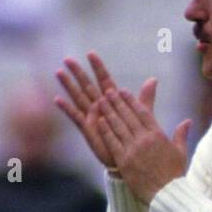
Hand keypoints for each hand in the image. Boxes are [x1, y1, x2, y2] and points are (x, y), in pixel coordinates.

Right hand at [53, 51, 157, 169]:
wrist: (130, 158)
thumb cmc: (135, 136)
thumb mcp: (141, 114)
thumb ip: (144, 98)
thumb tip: (153, 79)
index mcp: (112, 101)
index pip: (104, 79)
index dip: (98, 67)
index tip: (91, 53)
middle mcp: (100, 106)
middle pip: (87, 85)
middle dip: (78, 72)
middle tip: (68, 59)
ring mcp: (92, 116)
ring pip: (78, 97)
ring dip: (68, 85)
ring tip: (59, 72)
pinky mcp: (88, 128)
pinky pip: (76, 117)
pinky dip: (67, 108)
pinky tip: (58, 100)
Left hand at [94, 86, 191, 203]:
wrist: (167, 195)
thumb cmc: (175, 175)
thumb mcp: (181, 153)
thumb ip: (181, 135)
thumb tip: (188, 121)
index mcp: (158, 135)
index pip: (142, 112)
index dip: (131, 100)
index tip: (123, 91)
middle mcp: (145, 139)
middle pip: (128, 116)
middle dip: (117, 102)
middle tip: (108, 91)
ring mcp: (133, 150)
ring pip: (118, 126)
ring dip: (109, 112)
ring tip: (101, 101)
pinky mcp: (124, 161)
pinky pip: (113, 142)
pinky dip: (106, 130)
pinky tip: (99, 121)